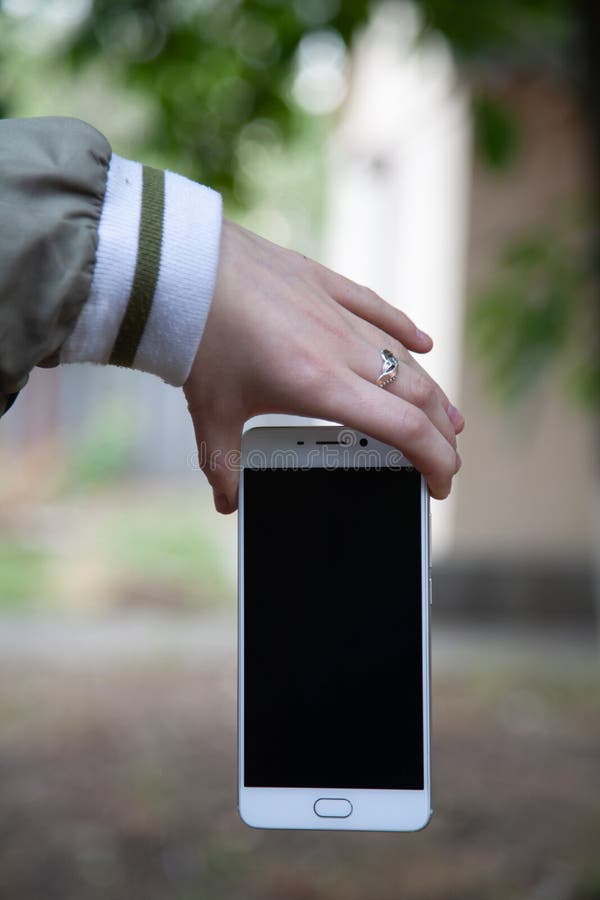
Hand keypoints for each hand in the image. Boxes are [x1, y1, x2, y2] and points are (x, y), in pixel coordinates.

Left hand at [184, 220, 463, 513]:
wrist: (182, 266)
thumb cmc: (197, 337)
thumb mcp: (210, 412)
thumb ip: (223, 463)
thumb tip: (228, 504)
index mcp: (321, 386)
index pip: (403, 429)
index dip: (435, 460)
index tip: (441, 484)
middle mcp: (342, 349)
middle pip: (417, 396)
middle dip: (442, 433)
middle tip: (448, 457)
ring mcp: (338, 312)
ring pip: (404, 357)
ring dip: (431, 391)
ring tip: (448, 417)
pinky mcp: (326, 283)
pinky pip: (379, 310)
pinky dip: (405, 332)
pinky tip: (423, 344)